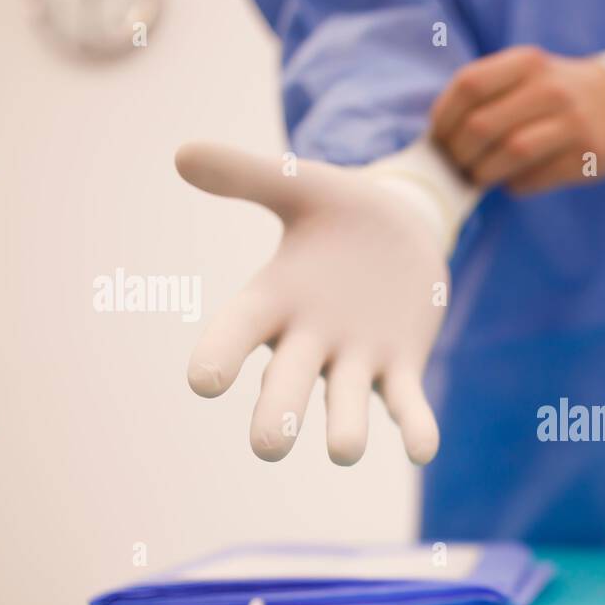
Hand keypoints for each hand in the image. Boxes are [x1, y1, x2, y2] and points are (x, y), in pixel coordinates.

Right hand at [175, 142, 445, 465]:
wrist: (402, 230)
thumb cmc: (340, 212)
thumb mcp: (299, 184)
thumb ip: (246, 174)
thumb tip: (181, 153)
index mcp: (274, 298)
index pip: (237, 331)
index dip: (221, 355)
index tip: (203, 381)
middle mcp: (309, 340)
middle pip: (286, 383)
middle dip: (277, 414)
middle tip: (267, 447)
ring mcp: (356, 358)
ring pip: (345, 402)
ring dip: (345, 427)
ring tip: (343, 451)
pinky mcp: (401, 366)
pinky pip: (406, 404)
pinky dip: (414, 426)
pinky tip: (423, 449)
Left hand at [429, 46, 604, 195]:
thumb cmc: (555, 97)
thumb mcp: (525, 76)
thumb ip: (486, 95)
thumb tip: (440, 139)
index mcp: (527, 63)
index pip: (469, 86)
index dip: (444, 118)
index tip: (439, 139)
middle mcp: (550, 89)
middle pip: (482, 126)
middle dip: (458, 154)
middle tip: (456, 165)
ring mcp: (572, 124)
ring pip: (508, 154)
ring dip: (483, 173)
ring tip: (478, 177)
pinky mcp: (585, 157)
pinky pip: (532, 179)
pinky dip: (513, 185)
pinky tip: (514, 179)